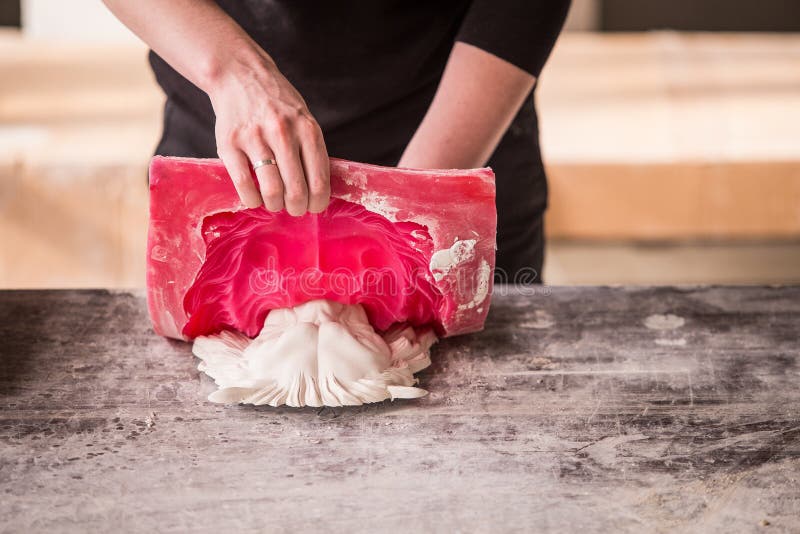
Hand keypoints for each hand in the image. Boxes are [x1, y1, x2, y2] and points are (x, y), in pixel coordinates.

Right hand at [208, 53, 329, 214]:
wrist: (240, 75)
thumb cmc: (277, 103)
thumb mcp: (303, 119)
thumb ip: (311, 149)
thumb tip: (318, 190)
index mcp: (307, 129)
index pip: (319, 179)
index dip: (318, 202)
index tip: (314, 207)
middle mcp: (283, 133)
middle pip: (297, 190)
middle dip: (297, 208)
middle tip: (294, 208)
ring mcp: (255, 137)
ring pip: (272, 190)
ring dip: (275, 205)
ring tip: (275, 203)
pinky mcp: (230, 143)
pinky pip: (244, 184)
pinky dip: (252, 199)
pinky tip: (255, 198)